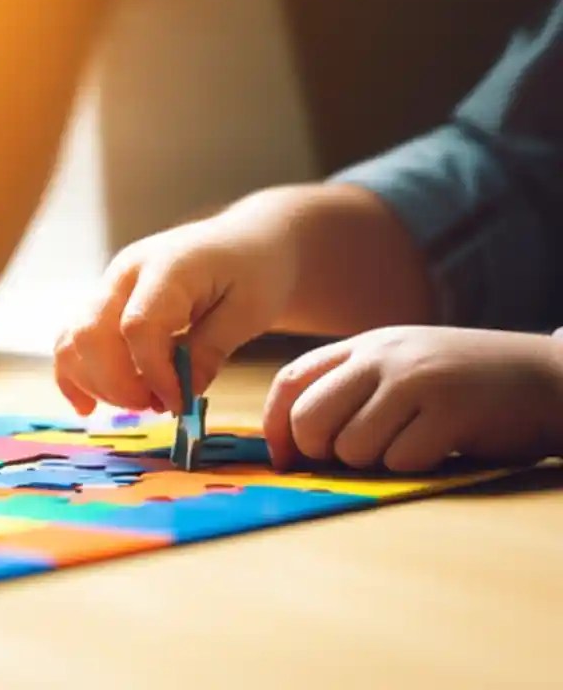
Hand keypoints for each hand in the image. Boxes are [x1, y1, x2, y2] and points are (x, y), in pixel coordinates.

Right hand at [53, 187, 303, 414]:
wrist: (243, 242)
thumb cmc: (254, 271)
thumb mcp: (249, 312)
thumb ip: (210, 351)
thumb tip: (180, 394)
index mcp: (168, 266)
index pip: (139, 326)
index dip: (153, 373)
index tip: (177, 403)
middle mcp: (125, 273)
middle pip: (92, 334)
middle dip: (117, 384)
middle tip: (154, 405)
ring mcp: (108, 287)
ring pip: (73, 339)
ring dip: (95, 383)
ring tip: (135, 402)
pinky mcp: (102, 303)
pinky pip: (71, 341)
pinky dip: (75, 376)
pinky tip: (89, 407)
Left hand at [263, 326, 562, 471]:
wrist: (550, 376)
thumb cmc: (467, 383)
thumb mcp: (402, 367)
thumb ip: (352, 388)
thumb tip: (293, 443)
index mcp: (365, 344)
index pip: (290, 381)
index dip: (275, 427)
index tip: (284, 459)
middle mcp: (384, 356)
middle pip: (308, 419)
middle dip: (320, 452)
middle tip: (352, 457)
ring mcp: (417, 380)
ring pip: (351, 447)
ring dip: (374, 461)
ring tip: (410, 443)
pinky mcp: (449, 411)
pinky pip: (399, 460)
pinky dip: (414, 466)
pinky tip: (441, 447)